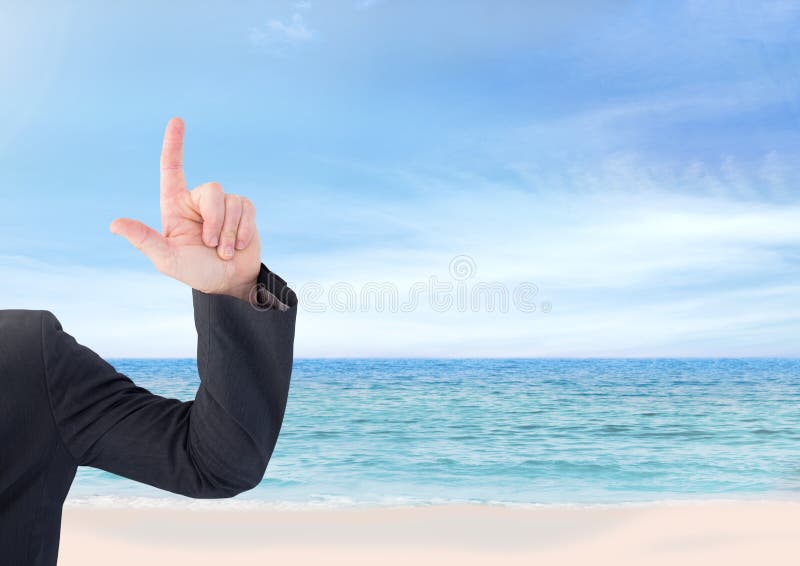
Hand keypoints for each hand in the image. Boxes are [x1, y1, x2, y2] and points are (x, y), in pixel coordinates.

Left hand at [110, 117, 260, 300]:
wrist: (228, 282)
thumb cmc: (195, 271)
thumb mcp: (167, 259)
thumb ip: (145, 240)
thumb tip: (114, 224)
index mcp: (175, 206)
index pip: (172, 169)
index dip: (174, 144)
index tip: (177, 121)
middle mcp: (198, 202)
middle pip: (211, 190)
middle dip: (215, 221)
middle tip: (212, 246)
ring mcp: (223, 205)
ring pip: (231, 202)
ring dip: (230, 232)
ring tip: (225, 252)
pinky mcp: (243, 211)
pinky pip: (246, 208)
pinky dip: (243, 231)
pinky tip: (239, 246)